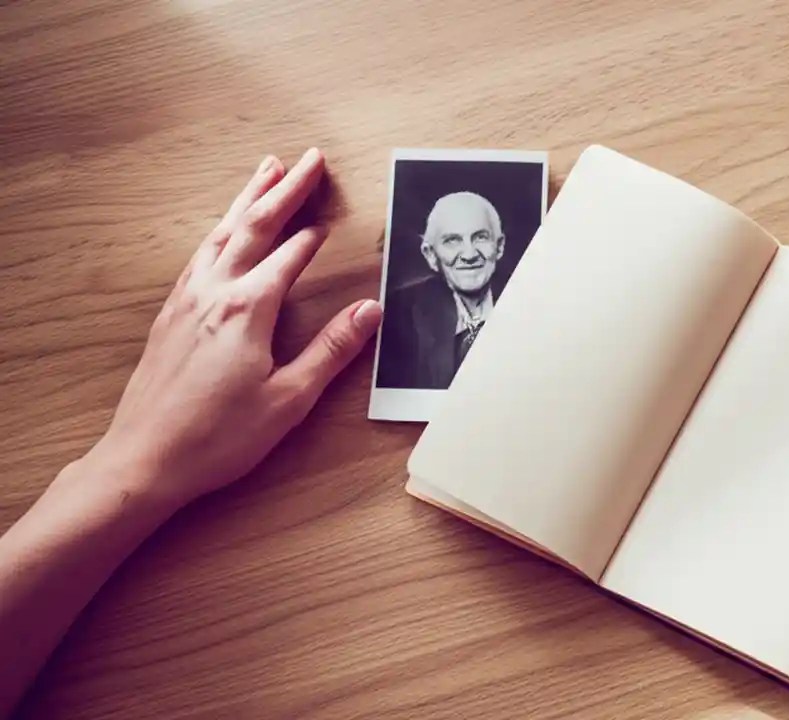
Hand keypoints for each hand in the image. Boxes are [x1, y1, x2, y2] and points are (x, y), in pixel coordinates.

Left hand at [79, 149, 381, 509]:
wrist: (143, 459)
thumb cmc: (217, 437)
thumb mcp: (289, 399)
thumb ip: (331, 350)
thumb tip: (369, 312)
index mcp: (247, 309)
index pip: (289, 256)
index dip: (312, 236)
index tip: (331, 217)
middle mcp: (213, 293)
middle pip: (253, 226)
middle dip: (284, 189)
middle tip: (308, 158)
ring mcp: (186, 300)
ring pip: (220, 233)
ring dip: (247, 198)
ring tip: (266, 170)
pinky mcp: (169, 315)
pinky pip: (199, 255)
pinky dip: (219, 230)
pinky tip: (222, 231)